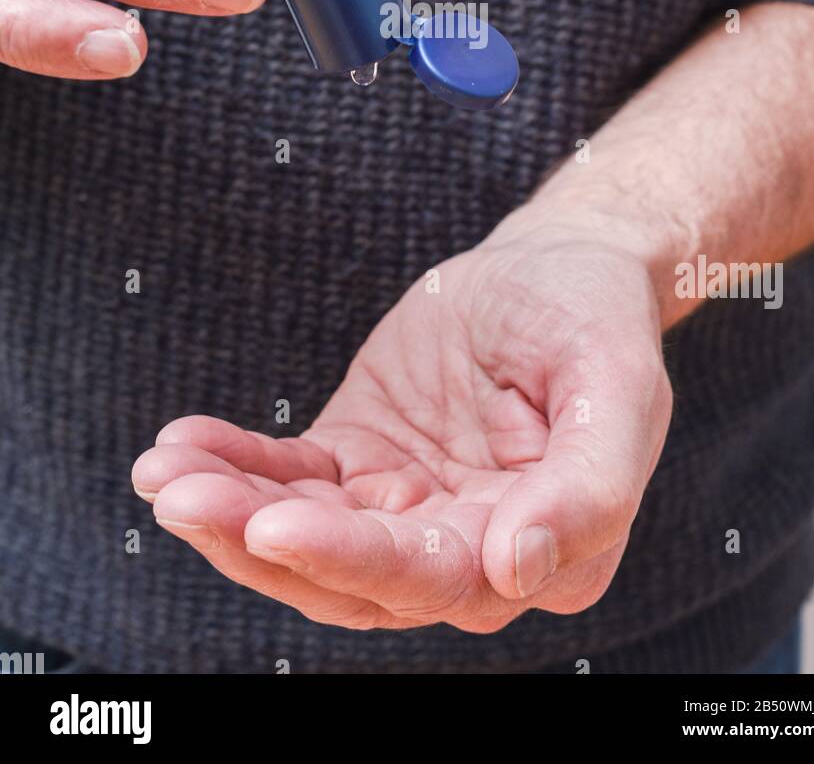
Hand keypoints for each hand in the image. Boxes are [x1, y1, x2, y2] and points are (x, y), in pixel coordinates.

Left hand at [132, 226, 671, 630]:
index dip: (351, 557)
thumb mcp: (616, 387)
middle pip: (350, 576)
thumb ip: (590, 487)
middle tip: (181, 495)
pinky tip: (182, 442)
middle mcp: (468, 551)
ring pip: (306, 538)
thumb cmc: (597, 321)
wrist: (561, 266)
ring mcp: (406, 509)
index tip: (275, 522)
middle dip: (260, 543)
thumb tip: (516, 569)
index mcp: (543, 550)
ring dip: (231, 512)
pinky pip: (289, 479)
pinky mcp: (362, 465)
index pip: (435, 578)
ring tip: (165, 470)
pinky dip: (233, 467)